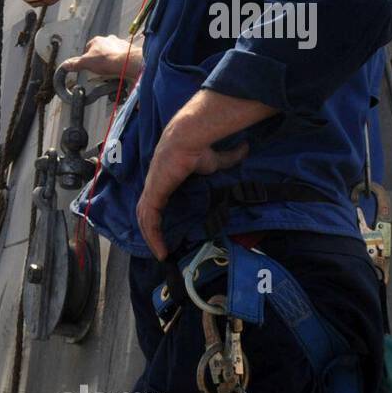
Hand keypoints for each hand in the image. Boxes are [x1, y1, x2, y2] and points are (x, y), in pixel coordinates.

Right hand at [59, 35, 140, 79]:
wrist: (126, 62)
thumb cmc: (107, 61)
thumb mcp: (86, 63)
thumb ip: (75, 64)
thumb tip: (65, 65)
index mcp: (97, 40)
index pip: (88, 48)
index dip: (87, 57)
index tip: (88, 65)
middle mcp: (109, 39)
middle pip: (101, 50)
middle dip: (99, 58)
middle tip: (99, 69)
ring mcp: (120, 44)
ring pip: (112, 52)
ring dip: (110, 60)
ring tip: (110, 71)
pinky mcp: (129, 50)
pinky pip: (122, 56)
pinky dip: (120, 62)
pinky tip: (119, 69)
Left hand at [137, 133, 248, 258]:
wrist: (189, 138)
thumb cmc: (199, 148)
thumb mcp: (215, 160)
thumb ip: (228, 158)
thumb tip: (246, 147)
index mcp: (164, 180)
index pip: (155, 202)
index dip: (157, 218)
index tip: (166, 232)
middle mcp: (154, 186)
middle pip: (145, 214)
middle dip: (151, 233)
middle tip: (161, 250)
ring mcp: (151, 191)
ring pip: (145, 221)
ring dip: (151, 239)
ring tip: (161, 254)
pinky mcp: (153, 195)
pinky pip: (150, 221)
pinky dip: (153, 236)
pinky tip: (160, 250)